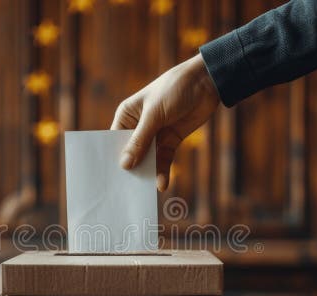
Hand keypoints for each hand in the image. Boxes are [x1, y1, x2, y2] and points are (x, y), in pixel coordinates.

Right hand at [111, 53, 219, 190]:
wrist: (206, 83)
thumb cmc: (174, 89)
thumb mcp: (154, 115)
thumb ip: (140, 140)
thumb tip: (124, 165)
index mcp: (127, 115)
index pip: (115, 141)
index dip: (112, 158)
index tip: (110, 179)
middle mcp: (138, 126)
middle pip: (131, 153)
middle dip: (130, 169)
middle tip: (126, 190)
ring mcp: (155, 135)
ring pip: (148, 159)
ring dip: (147, 173)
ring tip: (143, 191)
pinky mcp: (171, 141)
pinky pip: (164, 160)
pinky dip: (162, 171)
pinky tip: (162, 184)